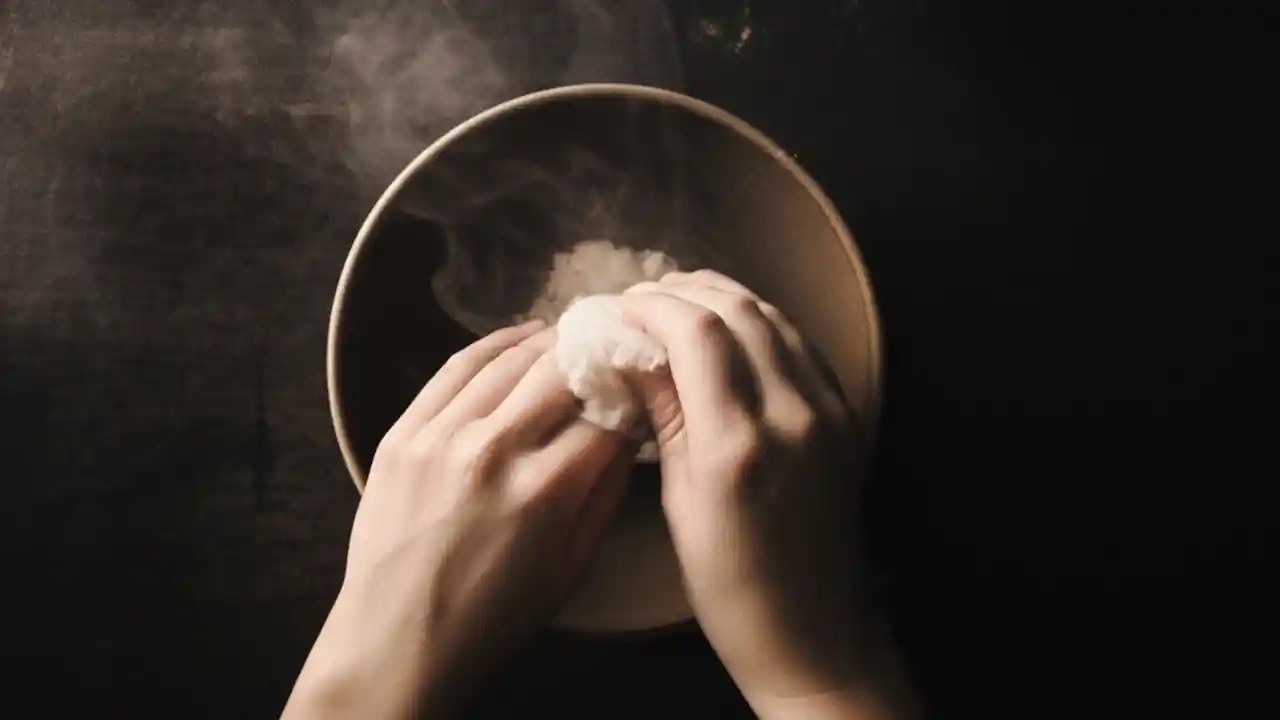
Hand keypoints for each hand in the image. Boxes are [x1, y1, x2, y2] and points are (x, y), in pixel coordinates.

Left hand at [284, 321, 631, 718]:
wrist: (398, 641)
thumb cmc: (497, 616)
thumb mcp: (573, 565)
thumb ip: (606, 491)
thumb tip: (630, 430)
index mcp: (545, 490)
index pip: (607, 413)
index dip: (633, 392)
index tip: (645, 383)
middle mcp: (494, 449)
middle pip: (562, 370)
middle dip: (596, 353)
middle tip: (614, 344)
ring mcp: (442, 435)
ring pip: (511, 358)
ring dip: (550, 340)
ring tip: (573, 334)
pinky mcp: (404, 432)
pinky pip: (457, 367)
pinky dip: (496, 344)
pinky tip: (521, 338)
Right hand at [621, 271, 912, 718]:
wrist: (815, 628)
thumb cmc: (730, 582)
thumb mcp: (680, 500)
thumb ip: (664, 414)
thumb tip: (630, 352)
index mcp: (739, 442)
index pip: (698, 332)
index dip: (655, 306)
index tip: (621, 307)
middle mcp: (793, 413)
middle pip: (741, 311)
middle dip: (687, 291)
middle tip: (645, 297)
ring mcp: (829, 411)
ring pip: (778, 318)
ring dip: (727, 298)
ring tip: (682, 300)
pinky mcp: (846, 416)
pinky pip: (802, 345)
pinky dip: (763, 322)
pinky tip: (734, 329)